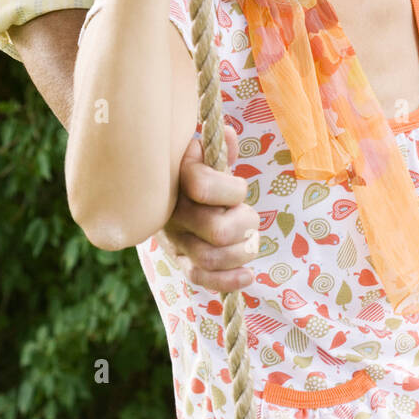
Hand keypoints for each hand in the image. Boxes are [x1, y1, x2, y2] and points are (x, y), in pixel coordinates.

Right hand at [155, 124, 260, 291]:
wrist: (168, 188)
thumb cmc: (198, 165)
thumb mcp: (206, 151)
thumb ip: (220, 145)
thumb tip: (229, 136)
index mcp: (179, 178)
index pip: (203, 186)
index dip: (232, 190)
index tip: (238, 188)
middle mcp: (173, 211)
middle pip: (217, 230)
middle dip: (246, 224)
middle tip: (249, 218)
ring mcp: (175, 238)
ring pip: (210, 258)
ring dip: (242, 252)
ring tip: (250, 242)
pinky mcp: (180, 259)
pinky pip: (200, 278)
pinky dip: (228, 282)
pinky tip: (247, 276)